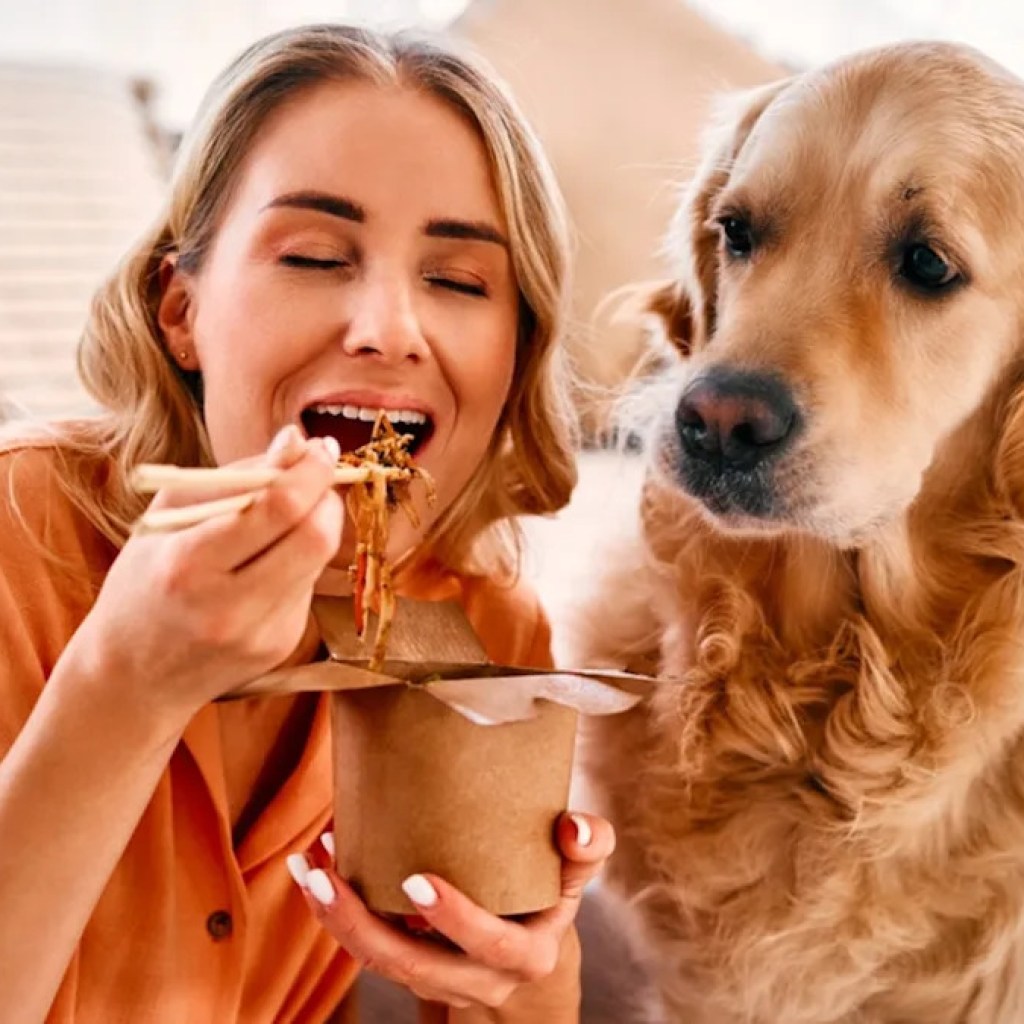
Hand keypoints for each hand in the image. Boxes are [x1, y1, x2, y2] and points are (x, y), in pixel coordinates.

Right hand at [64, 425, 343, 726]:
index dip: (311, 472)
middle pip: (316, 538)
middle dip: (327, 496)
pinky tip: (269, 562)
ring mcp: (259, 634)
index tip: (321, 448)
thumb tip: (297, 441)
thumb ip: (236, 474)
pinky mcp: (280, 647)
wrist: (133, 675)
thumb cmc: (144, 579)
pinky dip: (299, 561)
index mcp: (189, 564)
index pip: (278, 509)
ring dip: (316, 525)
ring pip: (318, 560)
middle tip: (319, 475)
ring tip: (285, 515)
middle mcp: (228, 607)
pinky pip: (307, 587)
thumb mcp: (169, 515)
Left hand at [286, 812, 613, 1009]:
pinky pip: (367, 948)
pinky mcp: (410, 965)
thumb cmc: (549, 893)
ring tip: (307, 866)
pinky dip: (336, 910)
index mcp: (525, 954)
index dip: (453, 918)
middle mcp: (479, 979)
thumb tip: (574, 825)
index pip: (489, 943)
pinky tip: (316, 865)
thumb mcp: (575, 874)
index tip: (416, 881)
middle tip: (328, 874)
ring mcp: (439, 980)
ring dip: (335, 918)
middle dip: (363, 925)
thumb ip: (587, 848)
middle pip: (414, 966)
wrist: (529, 945)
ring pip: (380, 963)